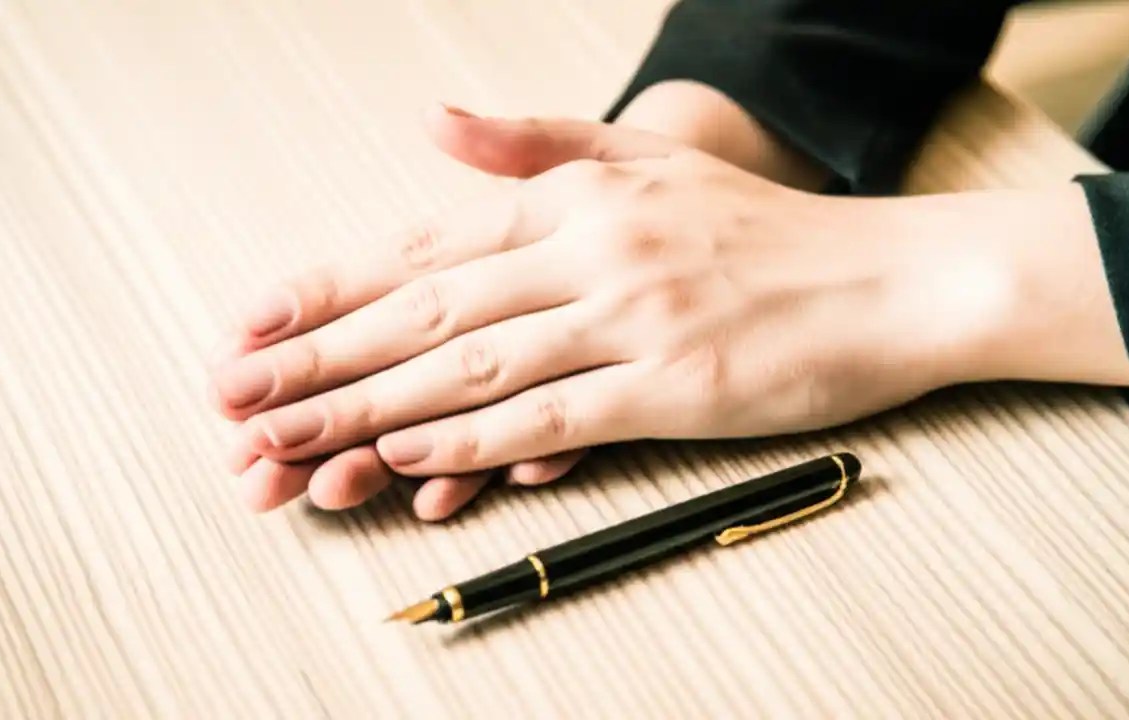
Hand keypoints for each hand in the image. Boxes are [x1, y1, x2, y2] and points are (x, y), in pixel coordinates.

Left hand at [212, 82, 812, 519]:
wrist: (895, 278)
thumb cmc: (766, 233)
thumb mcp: (649, 159)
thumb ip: (537, 144)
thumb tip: (434, 122)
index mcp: (578, 197)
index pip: (428, 248)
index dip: (329, 287)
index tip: (252, 322)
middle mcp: (593, 249)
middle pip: (427, 311)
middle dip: (318, 356)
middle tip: (232, 393)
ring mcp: (633, 318)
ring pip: (473, 367)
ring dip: (367, 407)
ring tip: (285, 440)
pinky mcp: (676, 389)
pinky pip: (554, 418)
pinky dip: (472, 440)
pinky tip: (405, 455)